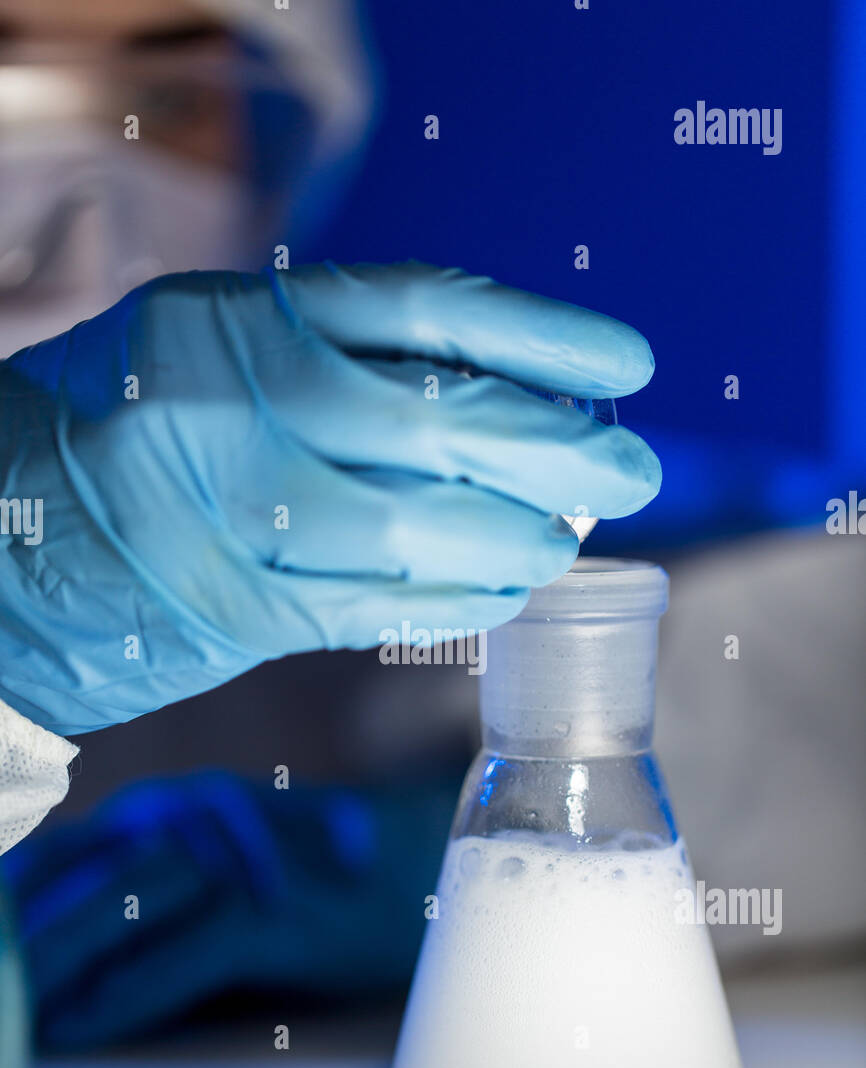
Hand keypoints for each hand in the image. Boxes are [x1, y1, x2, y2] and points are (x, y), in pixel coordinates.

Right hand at [0, 261, 658, 733]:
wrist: (2, 532)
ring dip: (517, 539)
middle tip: (635, 469)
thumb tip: (498, 393)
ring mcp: (236, 513)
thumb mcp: (209, 343)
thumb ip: (331, 352)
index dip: (543, 336)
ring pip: (421, 528)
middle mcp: (241, 405)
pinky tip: (505, 594)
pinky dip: (458, 604)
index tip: (627, 365)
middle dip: (561, 450)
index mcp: (239, 318)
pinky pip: (378, 608)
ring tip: (565, 540)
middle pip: (444, 420)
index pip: (426, 309)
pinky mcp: (237, 608)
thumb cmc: (119, 422)